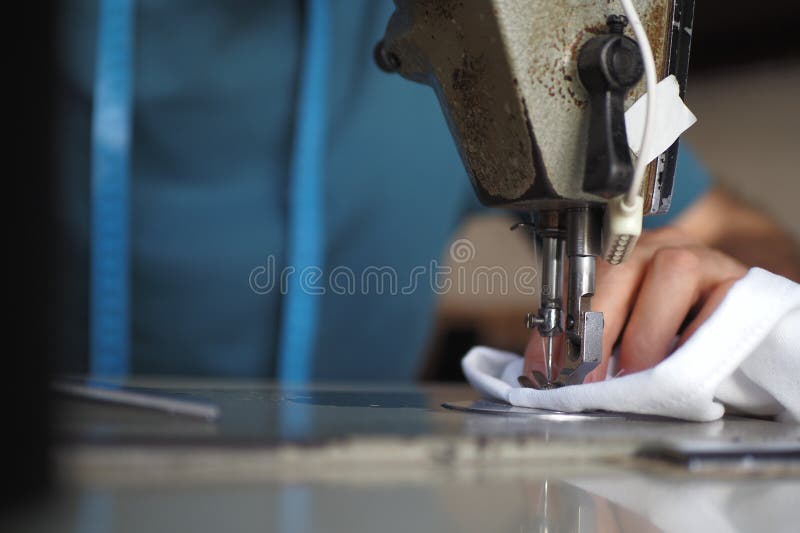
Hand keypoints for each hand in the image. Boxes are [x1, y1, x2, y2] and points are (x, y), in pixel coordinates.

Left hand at [523, 226, 747, 382]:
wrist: (742, 330)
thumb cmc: (673, 333)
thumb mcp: (620, 335)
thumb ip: (581, 343)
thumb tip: (539, 369)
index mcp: (621, 258)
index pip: (581, 277)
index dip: (564, 324)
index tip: (553, 369)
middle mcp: (659, 248)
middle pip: (620, 268)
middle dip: (598, 328)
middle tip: (591, 378)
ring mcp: (701, 258)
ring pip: (673, 270)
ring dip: (648, 330)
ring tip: (638, 371)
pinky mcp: (738, 280)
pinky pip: (719, 299)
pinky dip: (697, 333)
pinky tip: (683, 360)